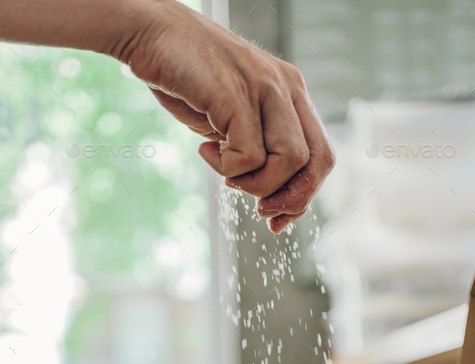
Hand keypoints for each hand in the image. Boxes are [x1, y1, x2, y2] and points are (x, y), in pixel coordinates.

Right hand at [125, 1, 334, 232]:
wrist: (153, 34)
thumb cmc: (190, 80)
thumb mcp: (234, 119)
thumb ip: (258, 148)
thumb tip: (270, 198)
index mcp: (292, 94)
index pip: (321, 156)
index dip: (303, 196)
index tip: (275, 218)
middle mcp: (286, 88)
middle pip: (316, 162)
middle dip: (291, 199)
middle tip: (260, 210)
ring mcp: (265, 88)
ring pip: (289, 161)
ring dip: (256, 184)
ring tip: (226, 174)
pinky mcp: (237, 95)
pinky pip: (249, 156)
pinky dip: (226, 168)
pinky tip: (206, 151)